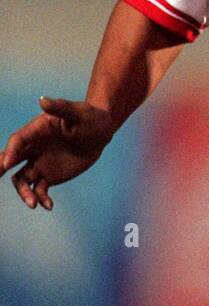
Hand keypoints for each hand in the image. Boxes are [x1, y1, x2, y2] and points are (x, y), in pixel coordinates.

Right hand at [0, 97, 115, 209]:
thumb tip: (42, 100)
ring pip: (21, 180)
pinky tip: (49, 205)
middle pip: (10, 160)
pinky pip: (39, 190)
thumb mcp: (77, 112)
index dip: (10, 152)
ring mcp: (39, 163)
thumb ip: (60, 107)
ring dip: (24, 192)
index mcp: (36, 130)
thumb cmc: (88, 117)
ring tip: (33, 203)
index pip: (17, 141)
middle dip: (0, 169)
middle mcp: (33, 148)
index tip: (7, 164)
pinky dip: (41, 198)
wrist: (101, 132)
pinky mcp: (49, 176)